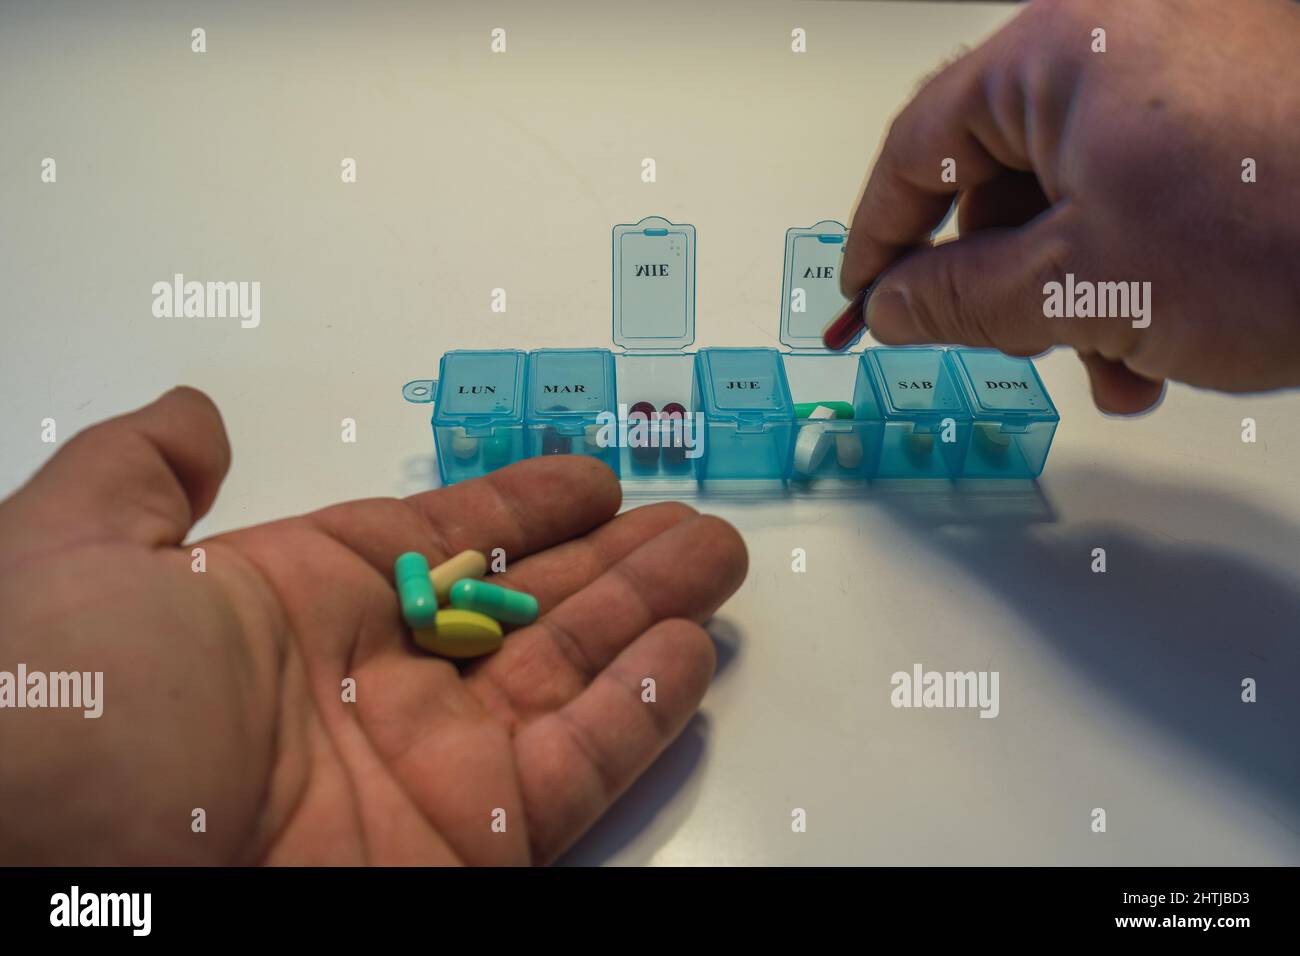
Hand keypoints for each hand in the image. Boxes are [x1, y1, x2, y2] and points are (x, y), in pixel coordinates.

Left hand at [0, 387, 746, 863]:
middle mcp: (377, 680)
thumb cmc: (50, 693)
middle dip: (614, 559)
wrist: (57, 860)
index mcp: (295, 604)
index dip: (523, 504)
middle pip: (528, 604)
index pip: (444, 540)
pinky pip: (580, 765)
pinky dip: (642, 711)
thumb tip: (193, 417)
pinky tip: (688, 653)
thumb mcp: (73, 544)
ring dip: (649, 616)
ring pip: (571, 675)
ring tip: (714, 562)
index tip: (590, 475)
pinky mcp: (473, 839)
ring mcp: (432, 762)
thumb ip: (139, 475)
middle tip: (690, 520)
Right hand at [842, 0, 1299, 412]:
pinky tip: (1162, 337)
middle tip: (1002, 348)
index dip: (878, 235)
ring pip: (1074, 196)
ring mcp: (1187, 68)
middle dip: (1002, 286)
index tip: (860, 299)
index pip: (918, 145)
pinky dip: (1133, 268)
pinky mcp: (1235, 108)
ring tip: (1114, 363)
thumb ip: (958, 299)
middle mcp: (1122, 38)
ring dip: (1073, 297)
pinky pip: (1141, 187)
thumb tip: (892, 306)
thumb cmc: (1285, 227)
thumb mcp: (1079, 285)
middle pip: (1001, 176)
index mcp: (1062, 48)